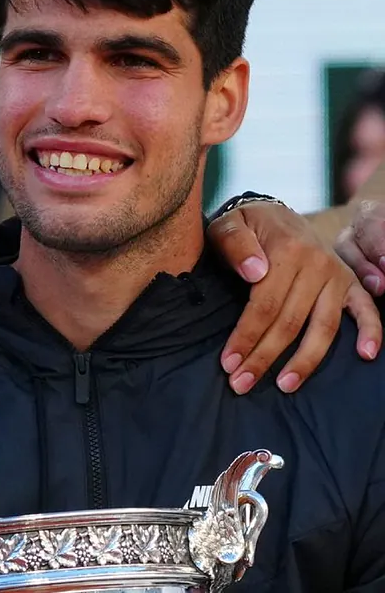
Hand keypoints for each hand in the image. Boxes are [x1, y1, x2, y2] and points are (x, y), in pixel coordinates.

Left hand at [206, 201, 380, 395]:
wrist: (275, 212)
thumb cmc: (246, 224)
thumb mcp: (229, 224)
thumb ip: (236, 244)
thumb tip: (254, 272)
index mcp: (286, 252)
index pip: (264, 305)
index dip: (246, 337)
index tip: (228, 363)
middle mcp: (317, 265)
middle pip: (290, 323)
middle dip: (264, 357)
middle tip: (241, 384)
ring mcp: (336, 276)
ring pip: (323, 327)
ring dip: (305, 361)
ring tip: (285, 386)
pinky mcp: (349, 283)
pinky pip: (365, 310)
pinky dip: (371, 331)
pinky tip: (366, 355)